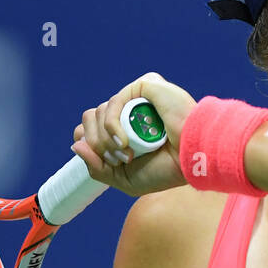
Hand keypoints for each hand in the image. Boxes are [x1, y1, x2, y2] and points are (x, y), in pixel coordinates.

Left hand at [71, 72, 195, 198]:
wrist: (192, 158)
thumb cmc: (166, 170)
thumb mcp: (125, 180)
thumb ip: (97, 168)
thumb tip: (75, 144)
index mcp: (125, 129)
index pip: (89, 126)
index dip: (85, 139)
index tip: (100, 156)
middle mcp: (129, 112)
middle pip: (90, 118)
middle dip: (97, 144)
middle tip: (119, 159)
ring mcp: (136, 99)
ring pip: (98, 111)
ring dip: (106, 138)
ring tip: (127, 153)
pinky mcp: (143, 88)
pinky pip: (113, 103)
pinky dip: (112, 126)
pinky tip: (124, 141)